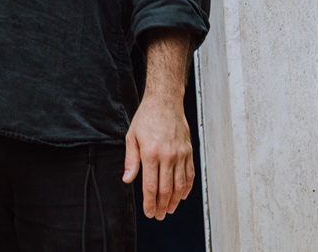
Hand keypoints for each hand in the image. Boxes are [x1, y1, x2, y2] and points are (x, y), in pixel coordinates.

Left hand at [123, 31, 194, 218]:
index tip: (149, 213)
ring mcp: (180, 155)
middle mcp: (167, 156)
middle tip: (159, 216)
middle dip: (162, 206)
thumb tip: (127, 180)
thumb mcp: (132, 137)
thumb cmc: (146, 118)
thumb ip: (131, 160)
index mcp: (151, 153)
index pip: (151, 186)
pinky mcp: (189, 152)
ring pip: (180, 185)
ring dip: (175, 201)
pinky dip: (187, 188)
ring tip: (169, 210)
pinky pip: (190, 175)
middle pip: (166, 189)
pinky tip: (182, 196)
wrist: (166, 102)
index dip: (150, 203)